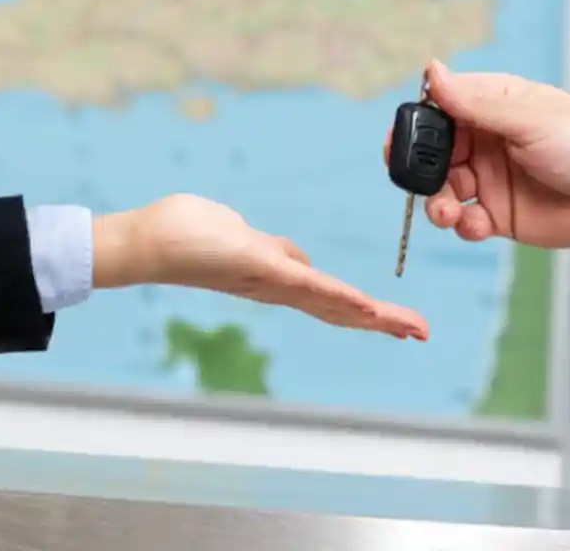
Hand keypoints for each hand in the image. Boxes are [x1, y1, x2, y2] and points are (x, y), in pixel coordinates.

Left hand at [91, 194, 427, 340]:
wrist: (147, 243)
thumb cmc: (188, 235)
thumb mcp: (244, 238)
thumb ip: (275, 250)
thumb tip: (299, 258)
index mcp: (277, 280)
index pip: (331, 299)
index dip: (368, 312)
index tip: (404, 324)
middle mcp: (277, 287)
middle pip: (339, 308)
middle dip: (382, 321)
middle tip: (421, 333)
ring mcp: (269, 281)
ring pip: (330, 301)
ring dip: (371, 314)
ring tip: (406, 326)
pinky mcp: (259, 268)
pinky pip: (305, 285)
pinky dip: (337, 297)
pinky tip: (363, 305)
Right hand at [385, 59, 569, 249]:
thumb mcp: (529, 120)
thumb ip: (475, 103)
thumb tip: (431, 70)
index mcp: (494, 106)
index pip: (441, 107)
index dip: (417, 123)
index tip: (398, 140)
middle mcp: (486, 141)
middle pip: (433, 152)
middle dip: (418, 169)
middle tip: (410, 180)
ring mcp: (490, 179)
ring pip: (442, 189)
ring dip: (436, 201)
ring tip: (446, 212)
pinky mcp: (497, 214)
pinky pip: (463, 219)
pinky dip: (462, 224)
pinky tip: (478, 224)